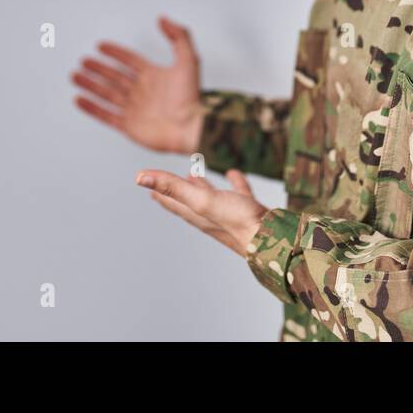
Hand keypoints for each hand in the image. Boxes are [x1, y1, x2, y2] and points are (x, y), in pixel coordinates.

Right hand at [71, 15, 203, 153]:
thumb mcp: (189, 59)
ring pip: (106, 93)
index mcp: (154, 76)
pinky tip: (79, 99)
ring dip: (90, 85)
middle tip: (83, 61)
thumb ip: (178, 36)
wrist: (190, 128)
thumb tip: (164, 19)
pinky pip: (105, 115)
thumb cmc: (192, 98)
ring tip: (75, 76)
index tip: (101, 46)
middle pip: (114, 76)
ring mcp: (134, 109)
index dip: (115, 52)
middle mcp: (142, 92)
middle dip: (98, 68)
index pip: (129, 60)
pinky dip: (91, 108)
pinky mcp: (129, 126)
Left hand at [136, 168, 269, 257]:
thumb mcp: (200, 199)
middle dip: (176, 190)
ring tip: (195, 174)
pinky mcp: (249, 212)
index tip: (147, 185)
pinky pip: (239, 194)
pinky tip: (234, 174)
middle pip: (188, 201)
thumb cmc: (237, 221)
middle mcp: (211, 216)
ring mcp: (230, 215)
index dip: (159, 192)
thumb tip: (139, 177)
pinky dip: (234, 183)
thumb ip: (172, 187)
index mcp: (196, 214)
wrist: (273, 238)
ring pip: (212, 198)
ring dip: (202, 186)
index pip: (172, 202)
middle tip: (166, 182)